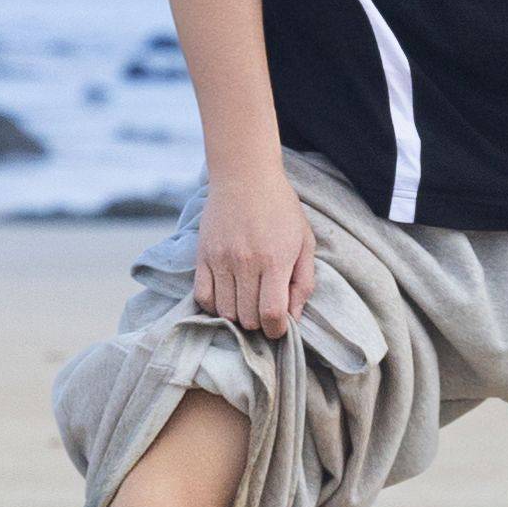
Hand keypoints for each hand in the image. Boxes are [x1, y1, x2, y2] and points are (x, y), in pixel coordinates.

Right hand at [195, 161, 315, 334]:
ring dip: (237, 316)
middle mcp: (246, 262)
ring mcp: (221, 259)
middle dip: (259, 324)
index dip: (277, 330)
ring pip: (224, 311)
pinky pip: (202, 296)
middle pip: (247, 317)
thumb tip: (294, 317)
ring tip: (246, 304)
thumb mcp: (305, 242)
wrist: (245, 176)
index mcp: (275, 260)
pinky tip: (226, 298)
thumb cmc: (281, 209)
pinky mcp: (202, 255)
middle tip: (263, 312)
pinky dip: (214, 306)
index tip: (278, 328)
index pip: (272, 314)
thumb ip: (303, 282)